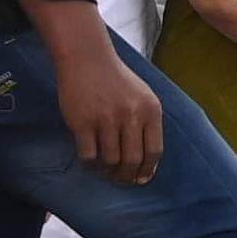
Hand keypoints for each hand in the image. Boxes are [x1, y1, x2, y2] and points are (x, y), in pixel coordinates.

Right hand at [58, 50, 163, 184]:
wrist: (87, 58)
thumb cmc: (117, 79)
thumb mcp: (144, 95)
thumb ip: (148, 123)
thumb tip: (148, 162)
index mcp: (150, 110)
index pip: (154, 151)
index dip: (148, 170)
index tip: (141, 179)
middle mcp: (131, 116)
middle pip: (133, 160)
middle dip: (127, 176)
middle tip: (121, 179)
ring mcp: (106, 119)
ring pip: (110, 161)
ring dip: (108, 172)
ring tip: (105, 171)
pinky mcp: (82, 122)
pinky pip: (88, 155)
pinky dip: (90, 165)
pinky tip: (91, 163)